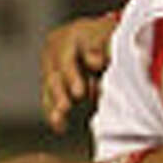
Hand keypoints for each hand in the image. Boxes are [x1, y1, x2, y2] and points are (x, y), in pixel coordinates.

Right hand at [40, 12, 116, 132]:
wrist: (107, 38)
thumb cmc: (113, 39)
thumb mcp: (111, 38)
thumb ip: (101, 49)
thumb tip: (94, 61)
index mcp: (72, 35)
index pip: (66, 57)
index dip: (71, 76)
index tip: (79, 93)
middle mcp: (56, 48)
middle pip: (54, 73)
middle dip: (59, 93)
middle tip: (65, 108)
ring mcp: (52, 64)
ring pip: (49, 87)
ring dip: (53, 105)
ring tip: (58, 122)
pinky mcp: (52, 79)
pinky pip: (49, 96)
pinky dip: (53, 111)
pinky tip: (59, 127)